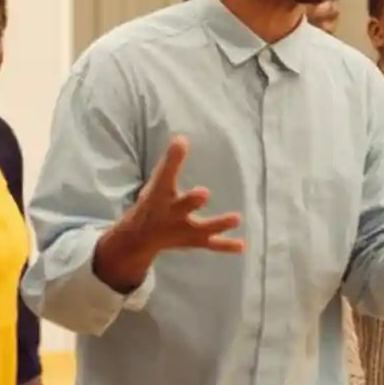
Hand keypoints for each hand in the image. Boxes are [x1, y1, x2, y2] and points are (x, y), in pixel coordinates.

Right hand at [93, 136, 243, 291]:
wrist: (140, 237)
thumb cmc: (153, 202)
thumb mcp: (157, 182)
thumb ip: (170, 163)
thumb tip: (182, 138)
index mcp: (159, 195)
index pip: (165, 175)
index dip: (172, 159)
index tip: (181, 141)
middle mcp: (171, 214)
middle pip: (182, 207)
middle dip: (192, 201)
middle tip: (203, 193)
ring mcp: (183, 230)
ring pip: (201, 228)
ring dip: (218, 224)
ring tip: (237, 218)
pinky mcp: (194, 241)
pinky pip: (211, 244)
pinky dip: (226, 246)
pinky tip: (242, 245)